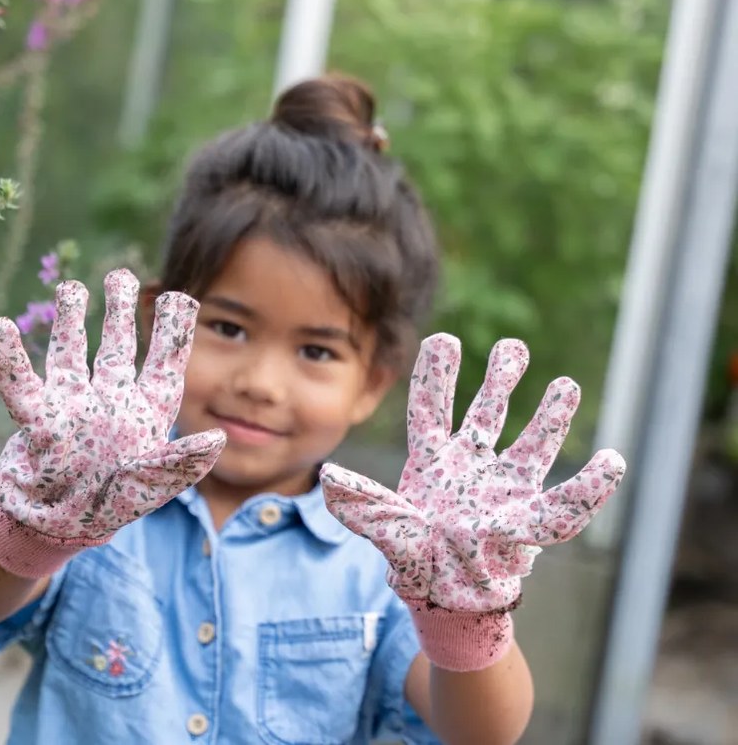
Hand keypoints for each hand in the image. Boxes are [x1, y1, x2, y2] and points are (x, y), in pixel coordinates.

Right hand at [0, 269, 223, 573]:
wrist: (58, 531)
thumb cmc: (111, 508)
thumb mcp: (152, 487)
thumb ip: (180, 463)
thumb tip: (217, 440)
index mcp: (145, 415)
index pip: (163, 365)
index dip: (172, 332)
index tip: (179, 297)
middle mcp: (110, 403)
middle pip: (117, 348)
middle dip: (119, 311)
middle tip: (119, 274)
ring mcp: (73, 406)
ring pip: (72, 353)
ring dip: (71, 321)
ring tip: (72, 287)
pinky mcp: (38, 419)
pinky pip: (20, 384)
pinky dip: (7, 359)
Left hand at [321, 334, 624, 613]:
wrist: (447, 601)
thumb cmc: (416, 564)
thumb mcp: (388, 531)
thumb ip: (365, 505)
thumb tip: (330, 478)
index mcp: (431, 463)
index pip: (432, 409)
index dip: (437, 376)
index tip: (444, 339)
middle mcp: (469, 466)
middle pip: (486, 414)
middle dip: (500, 380)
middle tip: (513, 346)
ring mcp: (501, 487)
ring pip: (529, 443)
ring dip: (549, 416)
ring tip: (566, 384)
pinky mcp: (528, 516)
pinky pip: (564, 501)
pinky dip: (589, 486)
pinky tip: (610, 462)